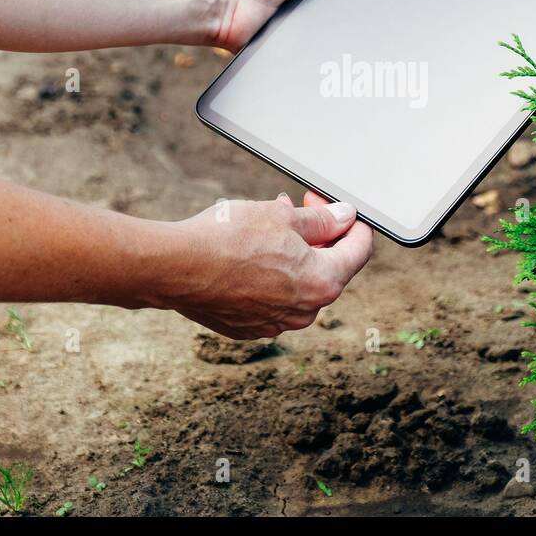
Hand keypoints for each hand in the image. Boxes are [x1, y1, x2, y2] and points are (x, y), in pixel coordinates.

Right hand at [164, 191, 372, 338]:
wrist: (176, 267)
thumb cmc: (226, 239)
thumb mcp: (281, 216)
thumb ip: (321, 220)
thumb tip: (344, 217)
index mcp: (322, 282)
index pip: (359, 250)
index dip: (352, 223)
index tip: (335, 208)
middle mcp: (304, 312)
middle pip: (329, 268)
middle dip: (319, 237)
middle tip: (299, 209)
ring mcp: (276, 324)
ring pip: (297, 284)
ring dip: (292, 255)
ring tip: (268, 226)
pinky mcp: (249, 327)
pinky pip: (271, 298)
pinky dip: (269, 276)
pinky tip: (249, 254)